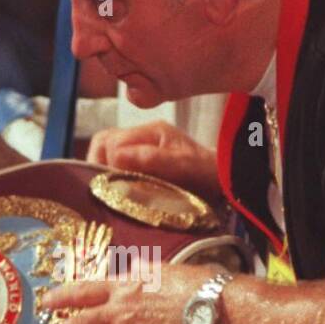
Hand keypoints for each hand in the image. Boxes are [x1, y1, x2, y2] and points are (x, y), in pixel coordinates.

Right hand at [87, 122, 221, 203]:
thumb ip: (151, 159)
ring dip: (104, 172)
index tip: (113, 185)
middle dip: (99, 165)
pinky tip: (118, 192)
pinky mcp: (141, 161)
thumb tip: (115, 156)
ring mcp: (141, 147)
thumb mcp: (183, 165)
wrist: (225, 180)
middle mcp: (143, 135)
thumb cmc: (207, 172)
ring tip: (110, 192)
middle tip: (105, 189)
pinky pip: (114, 164)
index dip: (106, 163)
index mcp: (152, 131)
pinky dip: (111, 177)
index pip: (110, 140)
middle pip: (103, 143)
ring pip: (105, 153)